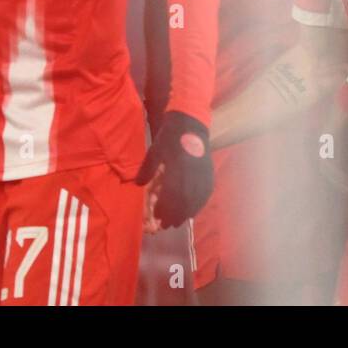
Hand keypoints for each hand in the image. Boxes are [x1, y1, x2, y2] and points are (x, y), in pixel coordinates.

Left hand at [134, 111, 212, 228]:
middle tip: (166, 225)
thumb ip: (147, 169)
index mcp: (176, 168)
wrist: (191, 123)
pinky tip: (192, 211)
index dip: (164, 209)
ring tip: (178, 222)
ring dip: (186, 213)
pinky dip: (199, 205)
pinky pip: (205, 194)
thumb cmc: (170, 136)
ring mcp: (202, 174)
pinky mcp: (209, 173)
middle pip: (184, 202)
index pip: (170, 196)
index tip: (157, 217)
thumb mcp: (155, 150)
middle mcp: (191, 174)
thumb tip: (138, 185)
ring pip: (196, 200)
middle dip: (175, 216)